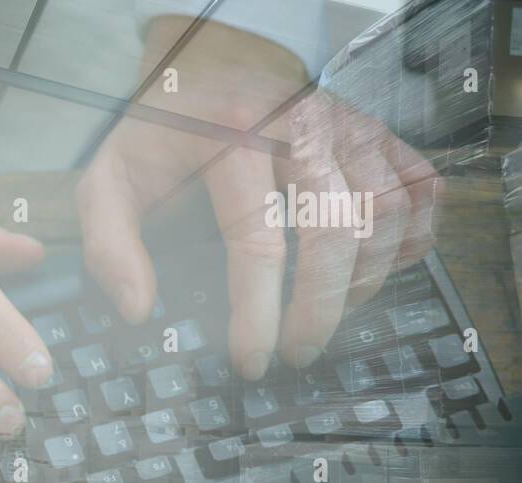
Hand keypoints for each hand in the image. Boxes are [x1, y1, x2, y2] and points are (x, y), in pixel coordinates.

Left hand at [75, 19, 436, 378]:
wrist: (199, 78)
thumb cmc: (155, 140)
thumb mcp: (106, 184)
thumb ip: (109, 247)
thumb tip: (139, 310)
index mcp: (232, 134)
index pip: (258, 238)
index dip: (258, 312)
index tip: (252, 361)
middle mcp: (302, 123)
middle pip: (337, 227)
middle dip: (321, 306)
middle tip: (297, 354)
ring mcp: (348, 124)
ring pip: (388, 212)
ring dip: (365, 278)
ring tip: (327, 316)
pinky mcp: (376, 133)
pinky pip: (420, 190)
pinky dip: (410, 238)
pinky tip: (371, 272)